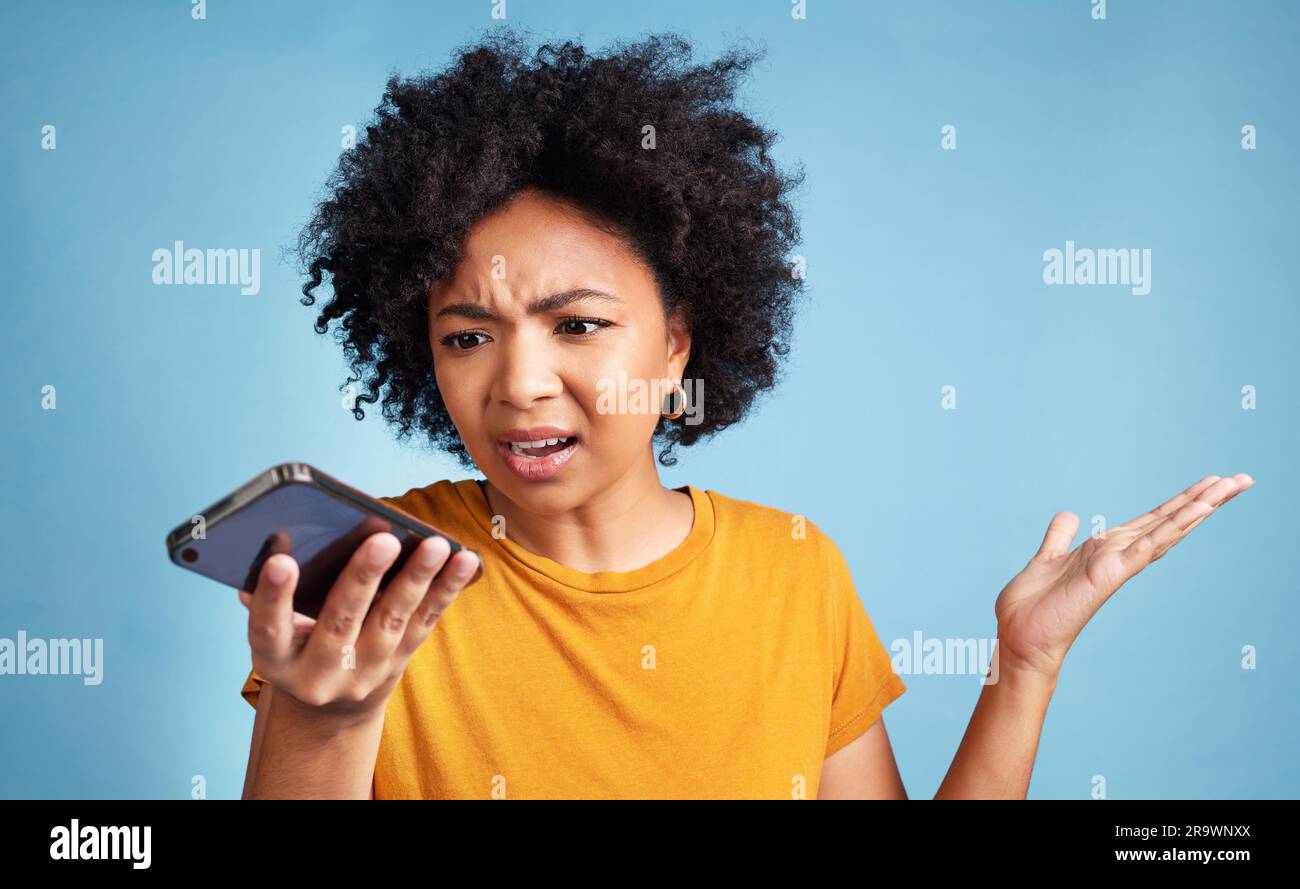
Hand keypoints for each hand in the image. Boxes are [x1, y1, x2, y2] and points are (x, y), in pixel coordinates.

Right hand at [237, 532, 479, 719]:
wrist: (331, 711)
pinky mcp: (400, 662)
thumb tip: (279, 542)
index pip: (268, 630)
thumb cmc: (298, 647)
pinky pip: (425, 623)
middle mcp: (320, 674)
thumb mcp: (278, 634)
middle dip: (363, 579)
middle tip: (383, 540)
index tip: (280, 561)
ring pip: (392, 621)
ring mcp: (365, 672)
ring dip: (417, 579)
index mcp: (277, 661)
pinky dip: (445, 589)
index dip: (273, 598)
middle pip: (341, 623)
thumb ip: (274, 597)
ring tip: (435, 544)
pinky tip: (464, 561)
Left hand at [993, 473, 1254, 679]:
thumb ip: (1061, 536)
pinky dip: (1173, 528)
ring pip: (1167, 529)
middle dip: (1205, 499)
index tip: (1211, 481)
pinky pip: (1148, 547)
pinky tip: (1198, 511)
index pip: (1153, 519)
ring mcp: (1118, 564)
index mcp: (1106, 549)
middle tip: (1241, 479)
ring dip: (1200, 507)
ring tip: (1231, 485)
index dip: (1181, 501)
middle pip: (1169, 520)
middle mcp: (1119, 554)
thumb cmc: (1034, 607)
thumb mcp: (1048, 558)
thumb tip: (1071, 515)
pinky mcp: (1111, 574)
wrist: (1021, 639)